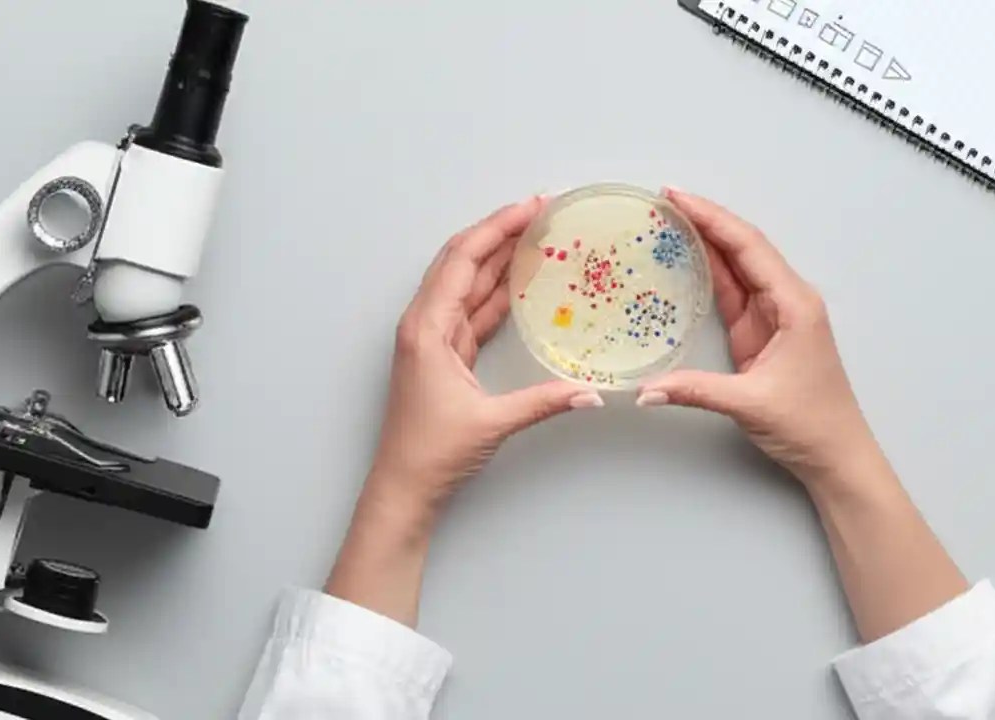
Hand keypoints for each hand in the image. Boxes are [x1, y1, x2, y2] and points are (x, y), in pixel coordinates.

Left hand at [371, 195, 604, 509]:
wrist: (403, 487)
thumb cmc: (432, 453)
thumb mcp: (492, 423)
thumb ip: (544, 402)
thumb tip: (591, 392)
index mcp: (426, 328)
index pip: (462, 259)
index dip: (498, 227)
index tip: (532, 206)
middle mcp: (425, 324)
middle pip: (462, 260)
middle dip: (500, 231)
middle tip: (541, 210)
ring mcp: (434, 338)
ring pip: (468, 283)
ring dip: (499, 257)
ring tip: (537, 235)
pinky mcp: (445, 355)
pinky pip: (473, 309)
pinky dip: (498, 291)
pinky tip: (522, 279)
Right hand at [637, 189, 879, 490]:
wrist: (838, 455)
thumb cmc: (811, 425)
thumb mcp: (750, 404)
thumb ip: (695, 391)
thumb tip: (646, 391)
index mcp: (794, 305)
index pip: (748, 247)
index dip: (711, 218)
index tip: (677, 198)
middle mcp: (788, 301)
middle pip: (743, 248)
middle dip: (706, 220)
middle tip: (665, 201)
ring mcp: (775, 316)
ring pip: (738, 267)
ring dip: (707, 242)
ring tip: (670, 221)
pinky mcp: (762, 334)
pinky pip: (734, 293)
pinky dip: (711, 273)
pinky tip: (687, 259)